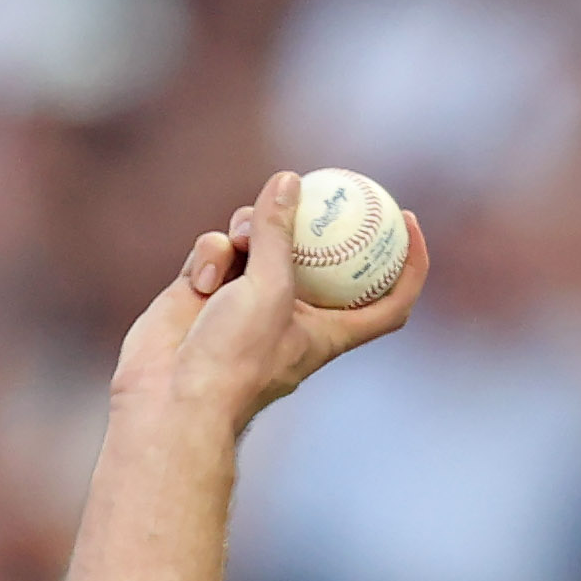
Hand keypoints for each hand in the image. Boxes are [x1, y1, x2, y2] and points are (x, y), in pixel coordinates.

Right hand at [111, 171, 429, 432]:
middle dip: (304, 223)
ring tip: (235, 244)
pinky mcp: (208, 291)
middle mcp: (294, 316)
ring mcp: (248, 302)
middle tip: (302, 189)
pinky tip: (199, 281)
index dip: (409, 265)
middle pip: (314, 255)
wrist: (170, 399)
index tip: (410, 221)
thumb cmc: (234, 360)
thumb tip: (288, 181)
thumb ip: (278, 234)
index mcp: (330, 331)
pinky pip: (217, 252)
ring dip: (245, 233)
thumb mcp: (267, 289)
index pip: (388, 301)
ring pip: (257, 242)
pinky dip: (208, 258)